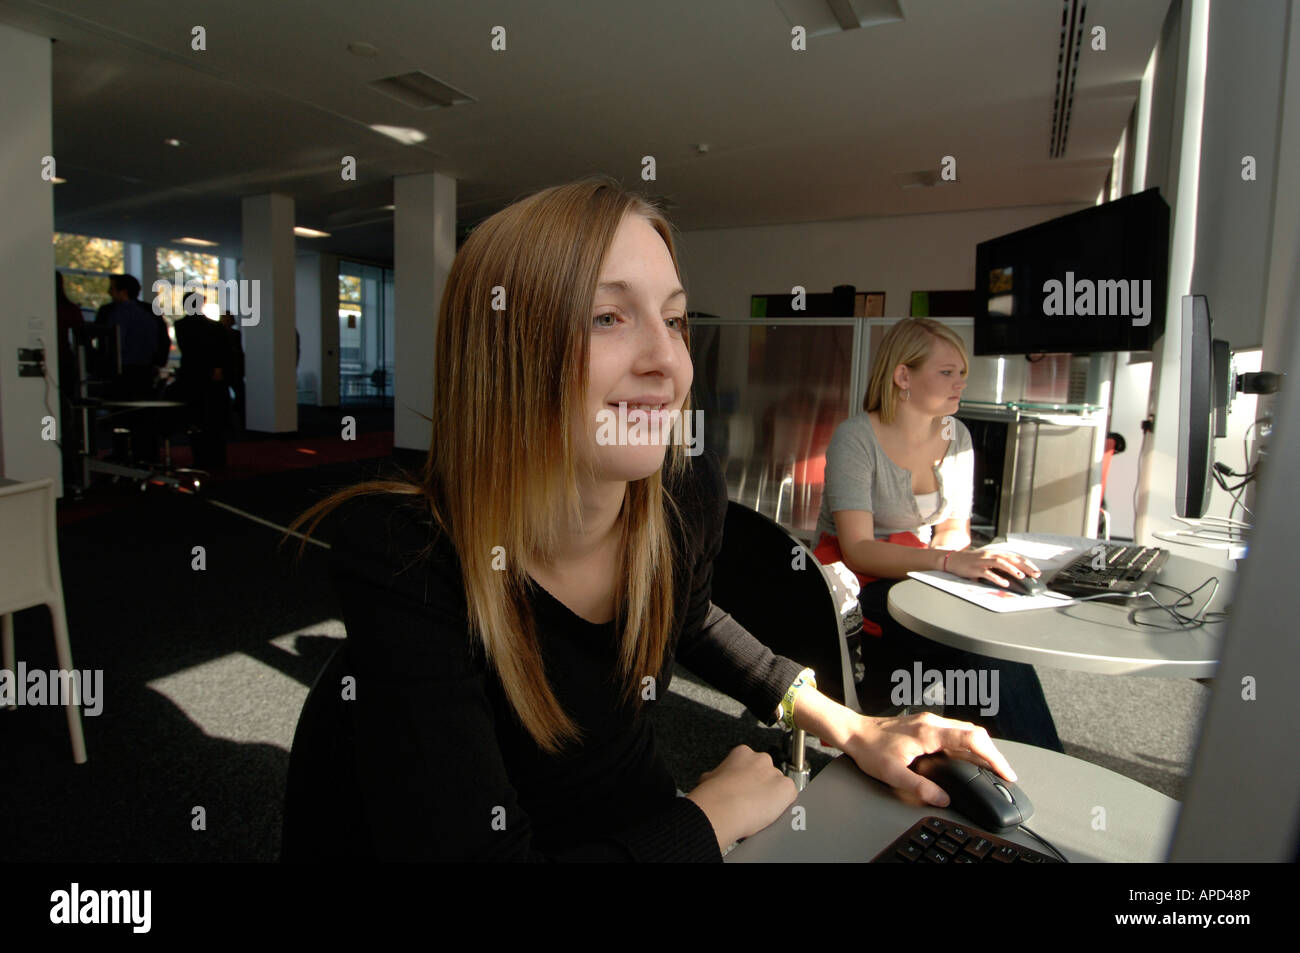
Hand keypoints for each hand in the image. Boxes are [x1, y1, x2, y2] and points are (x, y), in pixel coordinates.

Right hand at [685, 745, 797, 850]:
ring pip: (778, 785)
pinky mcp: (787, 788)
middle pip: (766, 773)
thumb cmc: (713, 796)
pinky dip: (782, 805)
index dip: (746, 778)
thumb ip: (718, 774)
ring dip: (771, 796)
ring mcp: (776, 773)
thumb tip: (714, 778)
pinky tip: (769, 812)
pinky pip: (789, 797)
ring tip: (757, 810)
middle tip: (750, 800)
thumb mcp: (708, 778)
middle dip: (761, 785)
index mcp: (743, 753)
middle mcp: (761, 759)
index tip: (743, 787)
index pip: (751, 764)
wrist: (723, 808)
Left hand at [842, 712, 1016, 807]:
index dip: (993, 756)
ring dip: (982, 748)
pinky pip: (955, 732)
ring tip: (991, 767)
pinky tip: (968, 757)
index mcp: (929, 733)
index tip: (1004, 771)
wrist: (854, 732)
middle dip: (993, 753)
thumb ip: (920, 787)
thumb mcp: (893, 774)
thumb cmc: (870, 749)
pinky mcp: (925, 724)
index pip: (972, 739)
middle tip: (1003, 773)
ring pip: (966, 731)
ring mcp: (929, 721)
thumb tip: (942, 798)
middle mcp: (932, 723)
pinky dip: (969, 744)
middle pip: (975, 733)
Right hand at [944, 548, 1039, 586]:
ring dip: (1012, 569)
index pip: (1015, 557)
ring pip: (1000, 563)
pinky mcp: (975, 568)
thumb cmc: (971, 562)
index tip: (1036, 571)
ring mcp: (983, 561)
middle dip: (1025, 566)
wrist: (952, 560)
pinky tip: (1004, 583)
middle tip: (1035, 574)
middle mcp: (991, 555)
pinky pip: (988, 573)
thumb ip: (999, 567)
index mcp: (995, 553)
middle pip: (1011, 559)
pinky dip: (997, 578)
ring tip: (1021, 576)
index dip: (1027, 563)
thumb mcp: (987, 561)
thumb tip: (1014, 576)